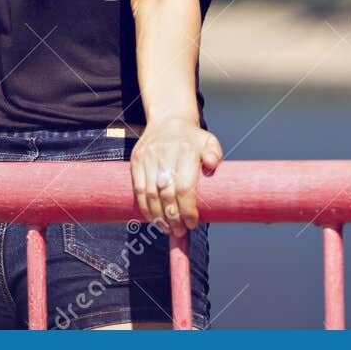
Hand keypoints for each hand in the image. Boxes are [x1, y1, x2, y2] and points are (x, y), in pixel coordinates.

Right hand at [129, 116, 222, 235]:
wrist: (168, 119)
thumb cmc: (192, 138)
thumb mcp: (209, 141)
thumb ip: (214, 153)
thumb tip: (213, 165)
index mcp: (186, 150)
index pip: (185, 188)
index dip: (187, 209)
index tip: (192, 223)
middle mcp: (165, 154)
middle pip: (167, 194)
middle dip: (174, 218)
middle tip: (180, 231)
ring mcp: (148, 157)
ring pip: (151, 194)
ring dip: (158, 216)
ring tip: (167, 229)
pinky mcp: (136, 160)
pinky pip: (139, 189)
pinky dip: (144, 207)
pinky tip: (152, 218)